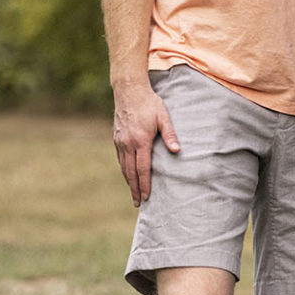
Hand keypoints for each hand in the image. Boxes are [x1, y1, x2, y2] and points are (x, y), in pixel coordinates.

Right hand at [111, 82, 178, 206]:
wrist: (129, 91)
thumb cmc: (150, 103)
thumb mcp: (164, 117)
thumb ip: (170, 135)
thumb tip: (177, 151)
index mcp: (140, 141)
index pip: (143, 168)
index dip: (145, 184)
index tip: (146, 197)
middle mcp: (127, 144)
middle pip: (131, 172)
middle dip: (134, 189)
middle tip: (137, 203)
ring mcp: (120, 141)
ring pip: (123, 167)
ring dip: (128, 181)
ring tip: (133, 193)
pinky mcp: (116, 138)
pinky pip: (120, 158)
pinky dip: (124, 170)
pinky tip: (128, 175)